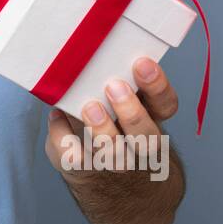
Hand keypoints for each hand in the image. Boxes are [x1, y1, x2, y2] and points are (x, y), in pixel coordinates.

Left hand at [44, 56, 178, 183]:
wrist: (106, 175)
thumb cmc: (108, 117)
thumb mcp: (118, 96)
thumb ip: (113, 77)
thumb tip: (91, 48)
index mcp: (151, 117)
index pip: (166, 105)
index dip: (157, 86)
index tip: (141, 63)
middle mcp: (139, 144)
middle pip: (148, 137)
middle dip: (132, 113)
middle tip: (114, 87)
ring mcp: (114, 162)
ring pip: (116, 156)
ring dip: (103, 131)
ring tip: (89, 107)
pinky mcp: (84, 170)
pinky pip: (75, 159)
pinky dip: (63, 137)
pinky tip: (56, 116)